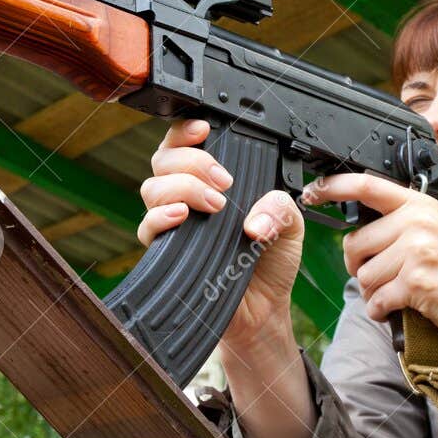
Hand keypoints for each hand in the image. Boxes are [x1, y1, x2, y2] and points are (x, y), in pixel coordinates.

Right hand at [138, 118, 304, 356]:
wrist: (264, 307)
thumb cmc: (271, 260)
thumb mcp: (291, 224)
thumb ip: (280, 206)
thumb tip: (255, 219)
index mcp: (213, 179)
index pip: (186, 142)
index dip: (186, 130)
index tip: (204, 130)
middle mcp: (188, 195)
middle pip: (164, 159)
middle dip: (192, 160)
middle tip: (224, 180)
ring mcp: (174, 222)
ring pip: (153, 187)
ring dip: (182, 187)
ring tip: (216, 204)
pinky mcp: (165, 250)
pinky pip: (146, 226)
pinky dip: (161, 216)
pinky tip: (184, 216)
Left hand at [301, 172, 437, 354]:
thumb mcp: (435, 230)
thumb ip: (400, 224)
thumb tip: (357, 234)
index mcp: (418, 204)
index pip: (366, 186)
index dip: (333, 188)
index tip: (312, 192)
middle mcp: (416, 222)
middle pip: (354, 245)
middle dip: (361, 267)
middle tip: (388, 276)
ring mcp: (417, 251)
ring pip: (363, 276)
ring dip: (375, 292)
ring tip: (402, 292)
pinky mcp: (417, 282)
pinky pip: (377, 300)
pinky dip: (383, 310)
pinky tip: (401, 308)